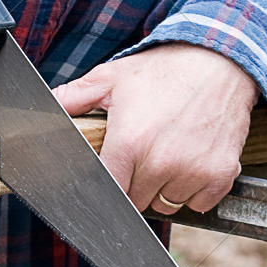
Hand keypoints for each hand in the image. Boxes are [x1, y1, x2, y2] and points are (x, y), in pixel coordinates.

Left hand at [51, 44, 256, 213]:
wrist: (220, 62)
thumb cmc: (164, 71)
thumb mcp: (113, 77)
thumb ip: (75, 97)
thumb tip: (46, 107)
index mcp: (129, 142)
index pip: (109, 191)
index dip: (108, 184)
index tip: (114, 171)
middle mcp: (161, 162)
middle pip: (136, 201)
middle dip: (135, 182)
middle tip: (144, 151)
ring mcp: (194, 171)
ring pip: (167, 204)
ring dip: (164, 188)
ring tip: (169, 152)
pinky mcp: (221, 175)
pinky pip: (198, 204)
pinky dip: (194, 189)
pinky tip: (192, 159)